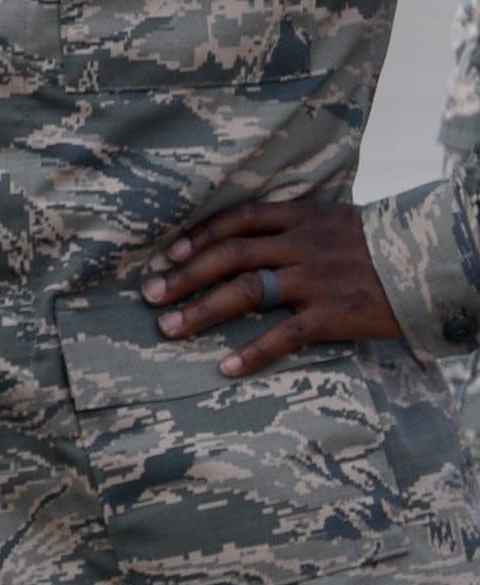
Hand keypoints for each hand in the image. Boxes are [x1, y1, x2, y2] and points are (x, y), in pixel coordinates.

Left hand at [145, 199, 399, 378]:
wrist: (434, 261)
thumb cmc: (380, 244)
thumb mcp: (336, 220)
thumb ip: (294, 228)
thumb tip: (246, 238)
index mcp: (302, 218)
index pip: (238, 220)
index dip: (198, 236)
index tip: (167, 253)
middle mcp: (302, 246)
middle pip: (229, 256)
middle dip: (184, 276)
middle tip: (149, 295)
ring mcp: (316, 280)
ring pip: (246, 292)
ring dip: (201, 311)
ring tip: (168, 328)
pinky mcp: (335, 315)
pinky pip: (285, 335)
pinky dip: (253, 352)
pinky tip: (226, 366)